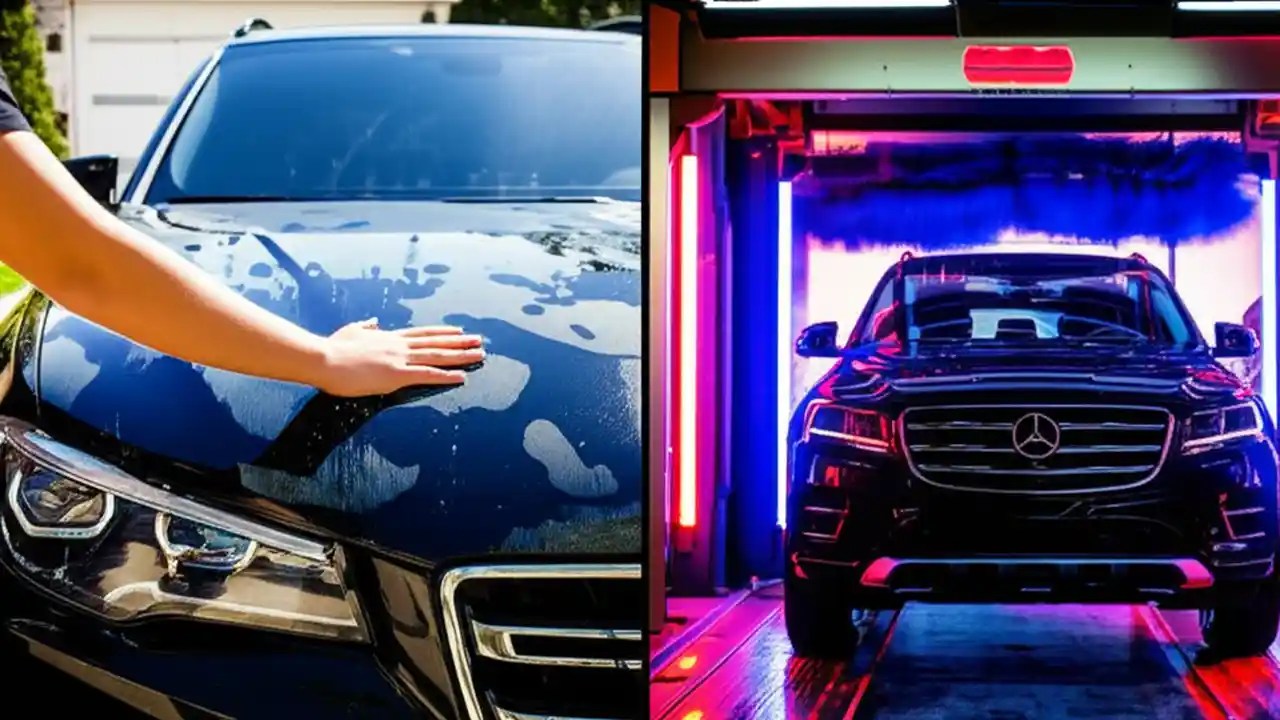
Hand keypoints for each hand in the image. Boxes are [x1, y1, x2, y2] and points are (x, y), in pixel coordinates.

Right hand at [315, 320, 484, 396]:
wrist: (322, 358)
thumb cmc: (332, 348)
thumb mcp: (350, 331)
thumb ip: (365, 327)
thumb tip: (374, 321)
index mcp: (389, 337)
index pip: (422, 333)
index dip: (442, 332)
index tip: (458, 330)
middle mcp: (399, 345)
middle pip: (436, 342)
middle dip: (459, 342)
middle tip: (479, 341)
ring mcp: (399, 359)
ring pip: (437, 356)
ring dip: (461, 356)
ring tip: (480, 354)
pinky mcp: (396, 374)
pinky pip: (427, 375)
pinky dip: (446, 375)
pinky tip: (462, 377)